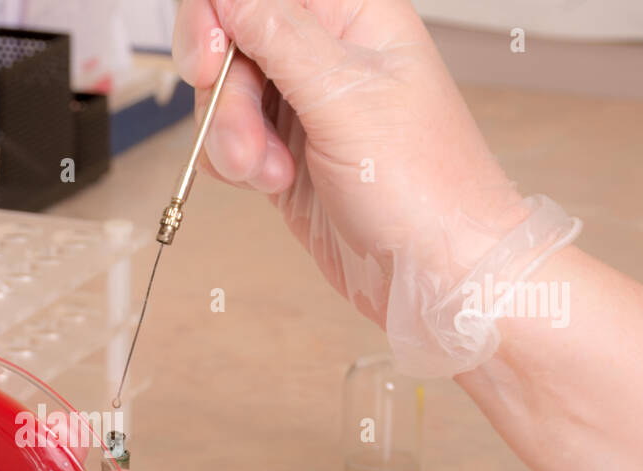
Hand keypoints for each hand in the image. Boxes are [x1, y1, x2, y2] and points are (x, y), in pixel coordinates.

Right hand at [173, 0, 525, 325]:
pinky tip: (270, 185)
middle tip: (244, 143)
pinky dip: (233, 164)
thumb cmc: (425, 187)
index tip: (209, 64)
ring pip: (223, 94)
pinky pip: (227, 137)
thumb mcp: (346, 98)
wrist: (433, 272)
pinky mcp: (283, 149)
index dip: (217, 17)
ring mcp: (302, 102)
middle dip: (225, 96)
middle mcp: (325, 50)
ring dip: (231, 138)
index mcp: (352, 13)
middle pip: (229, 40)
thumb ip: (279, 35)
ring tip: (270, 176)